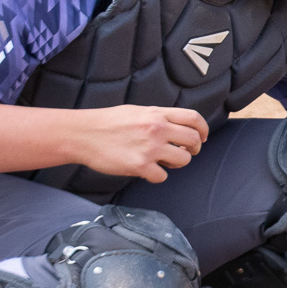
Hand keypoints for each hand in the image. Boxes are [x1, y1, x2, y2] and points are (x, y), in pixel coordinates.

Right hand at [73, 105, 209, 182]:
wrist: (83, 134)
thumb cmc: (107, 123)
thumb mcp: (137, 111)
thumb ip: (158, 117)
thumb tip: (175, 127)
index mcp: (157, 114)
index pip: (193, 119)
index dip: (203, 129)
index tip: (202, 137)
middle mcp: (157, 129)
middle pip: (193, 140)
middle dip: (194, 149)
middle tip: (185, 153)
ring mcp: (150, 148)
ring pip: (183, 160)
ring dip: (176, 163)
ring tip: (162, 161)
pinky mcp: (140, 165)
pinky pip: (162, 176)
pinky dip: (157, 176)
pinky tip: (146, 170)